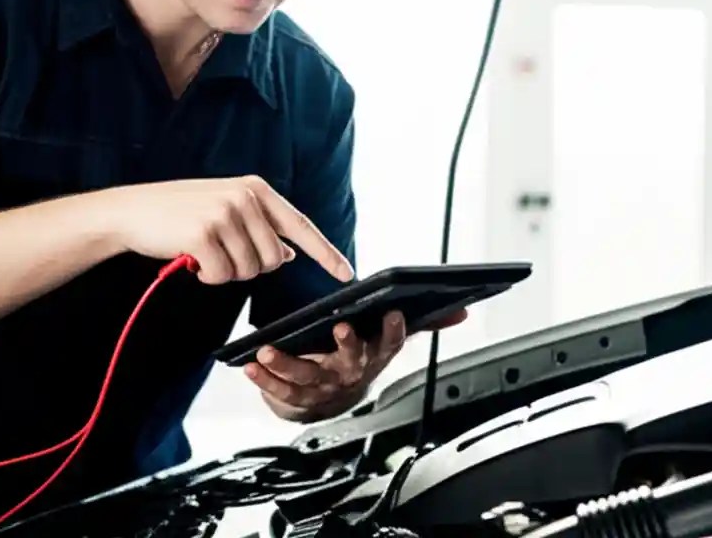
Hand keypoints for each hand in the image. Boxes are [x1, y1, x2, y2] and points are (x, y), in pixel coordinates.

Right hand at [109, 176, 353, 284]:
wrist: (130, 211)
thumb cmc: (179, 213)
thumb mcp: (226, 210)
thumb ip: (260, 227)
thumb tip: (288, 254)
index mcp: (256, 189)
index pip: (301, 226)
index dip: (325, 254)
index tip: (346, 274)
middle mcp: (245, 197)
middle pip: (272, 260)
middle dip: (248, 266)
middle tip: (219, 251)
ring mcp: (225, 213)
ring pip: (248, 271)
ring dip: (224, 271)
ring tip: (202, 250)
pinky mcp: (204, 233)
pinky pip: (221, 276)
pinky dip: (206, 276)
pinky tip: (190, 258)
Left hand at [244, 308, 470, 421]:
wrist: (326, 401)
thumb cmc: (356, 357)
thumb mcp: (387, 340)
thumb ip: (423, 322)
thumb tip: (460, 310)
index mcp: (373, 356)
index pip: (389, 343)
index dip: (392, 330)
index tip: (392, 312)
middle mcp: (350, 373)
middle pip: (353, 360)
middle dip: (348, 345)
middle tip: (341, 327)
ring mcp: (323, 387)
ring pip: (309, 378)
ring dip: (289, 364)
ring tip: (270, 350)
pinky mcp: (295, 397)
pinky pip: (280, 390)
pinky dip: (264, 380)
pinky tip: (250, 365)